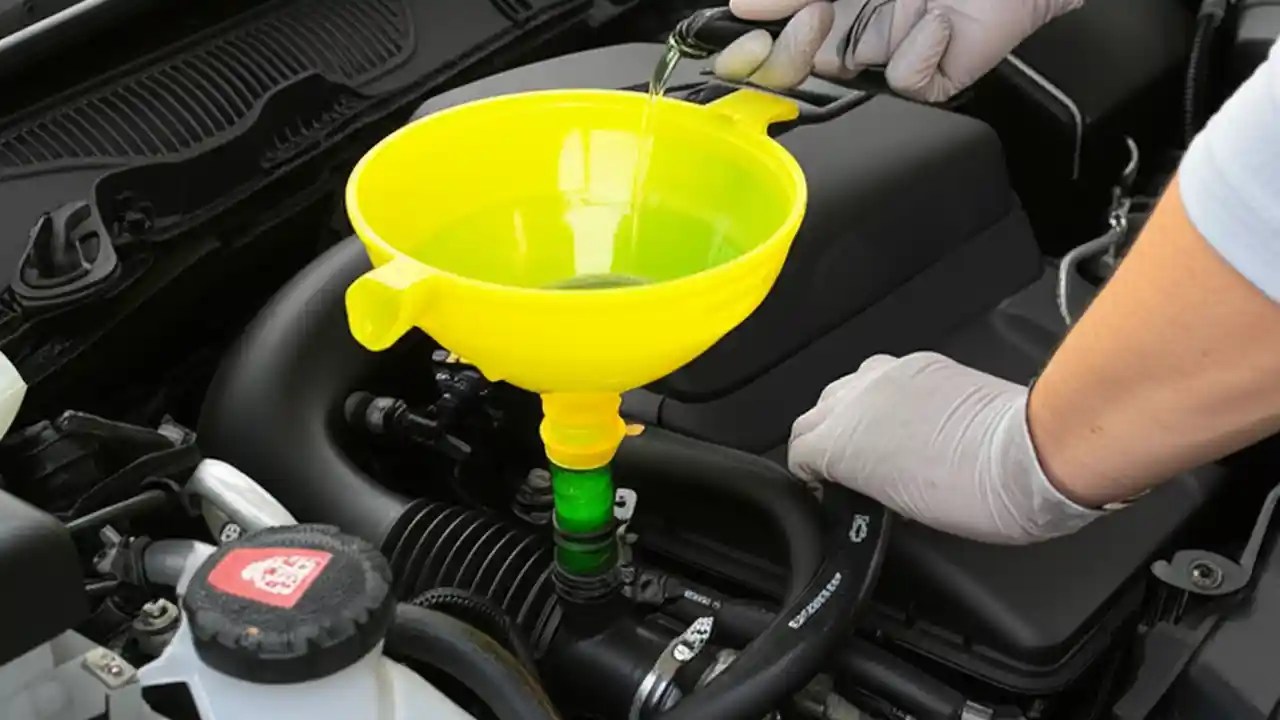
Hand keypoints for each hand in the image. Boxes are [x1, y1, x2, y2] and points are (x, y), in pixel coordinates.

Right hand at [715, 0, 1082, 101]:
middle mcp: (860, 35)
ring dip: (871, 38)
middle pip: (802, 70)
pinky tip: (939, 23)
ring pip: (851, 77)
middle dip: (799, 48)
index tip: (744, 41)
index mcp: (837, 8)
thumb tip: (741, 3)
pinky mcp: (930, 82)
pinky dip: (920, 50)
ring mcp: (892, 59)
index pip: (779, 42)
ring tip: (900, 7)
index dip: (757, 49)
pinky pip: (903, 82)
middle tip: (817, 16)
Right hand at [788, 352, 1101, 543]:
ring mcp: (889, 376)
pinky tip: (910, 416)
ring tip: (876, 436)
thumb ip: (865, 483)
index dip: (811, 473)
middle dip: (823, 439)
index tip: (828, 486)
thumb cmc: (973, 495)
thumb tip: (864, 480)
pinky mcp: (922, 363)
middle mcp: (856, 400)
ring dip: (851, 411)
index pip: (799, 450)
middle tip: (848, 465)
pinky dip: (888, 395)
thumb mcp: (900, 508)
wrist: (1025, 458)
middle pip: (814, 415)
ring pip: (846, 388)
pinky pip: (887, 375)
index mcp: (841, 442)